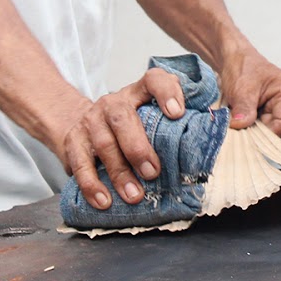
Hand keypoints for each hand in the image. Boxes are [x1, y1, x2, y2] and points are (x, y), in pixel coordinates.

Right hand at [55, 65, 189, 210]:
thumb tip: (206, 142)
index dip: (167, 92)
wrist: (79, 121)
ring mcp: (91, 121)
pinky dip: (92, 184)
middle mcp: (113, 103)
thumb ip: (174, 124)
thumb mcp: (149, 116)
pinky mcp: (73, 141)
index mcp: (138, 92)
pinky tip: (103, 200)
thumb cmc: (129, 125)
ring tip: (134, 195)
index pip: (154, 80)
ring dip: (119, 173)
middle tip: (153, 172)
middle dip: (138, 148)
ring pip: (104, 144)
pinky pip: (80, 163)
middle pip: (123, 118)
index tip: (177, 113)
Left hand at [216, 48, 280, 136]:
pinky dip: (254, 126)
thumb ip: (244, 108)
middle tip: (241, 124)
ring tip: (242, 117)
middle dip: (260, 130)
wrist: (236, 61)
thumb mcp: (241, 88)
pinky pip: (267, 127)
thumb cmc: (243, 68)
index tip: (246, 134)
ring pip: (273, 130)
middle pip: (280, 129)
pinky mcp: (275, 113)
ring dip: (256, 128)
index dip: (265, 133)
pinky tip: (245, 118)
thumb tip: (239, 126)